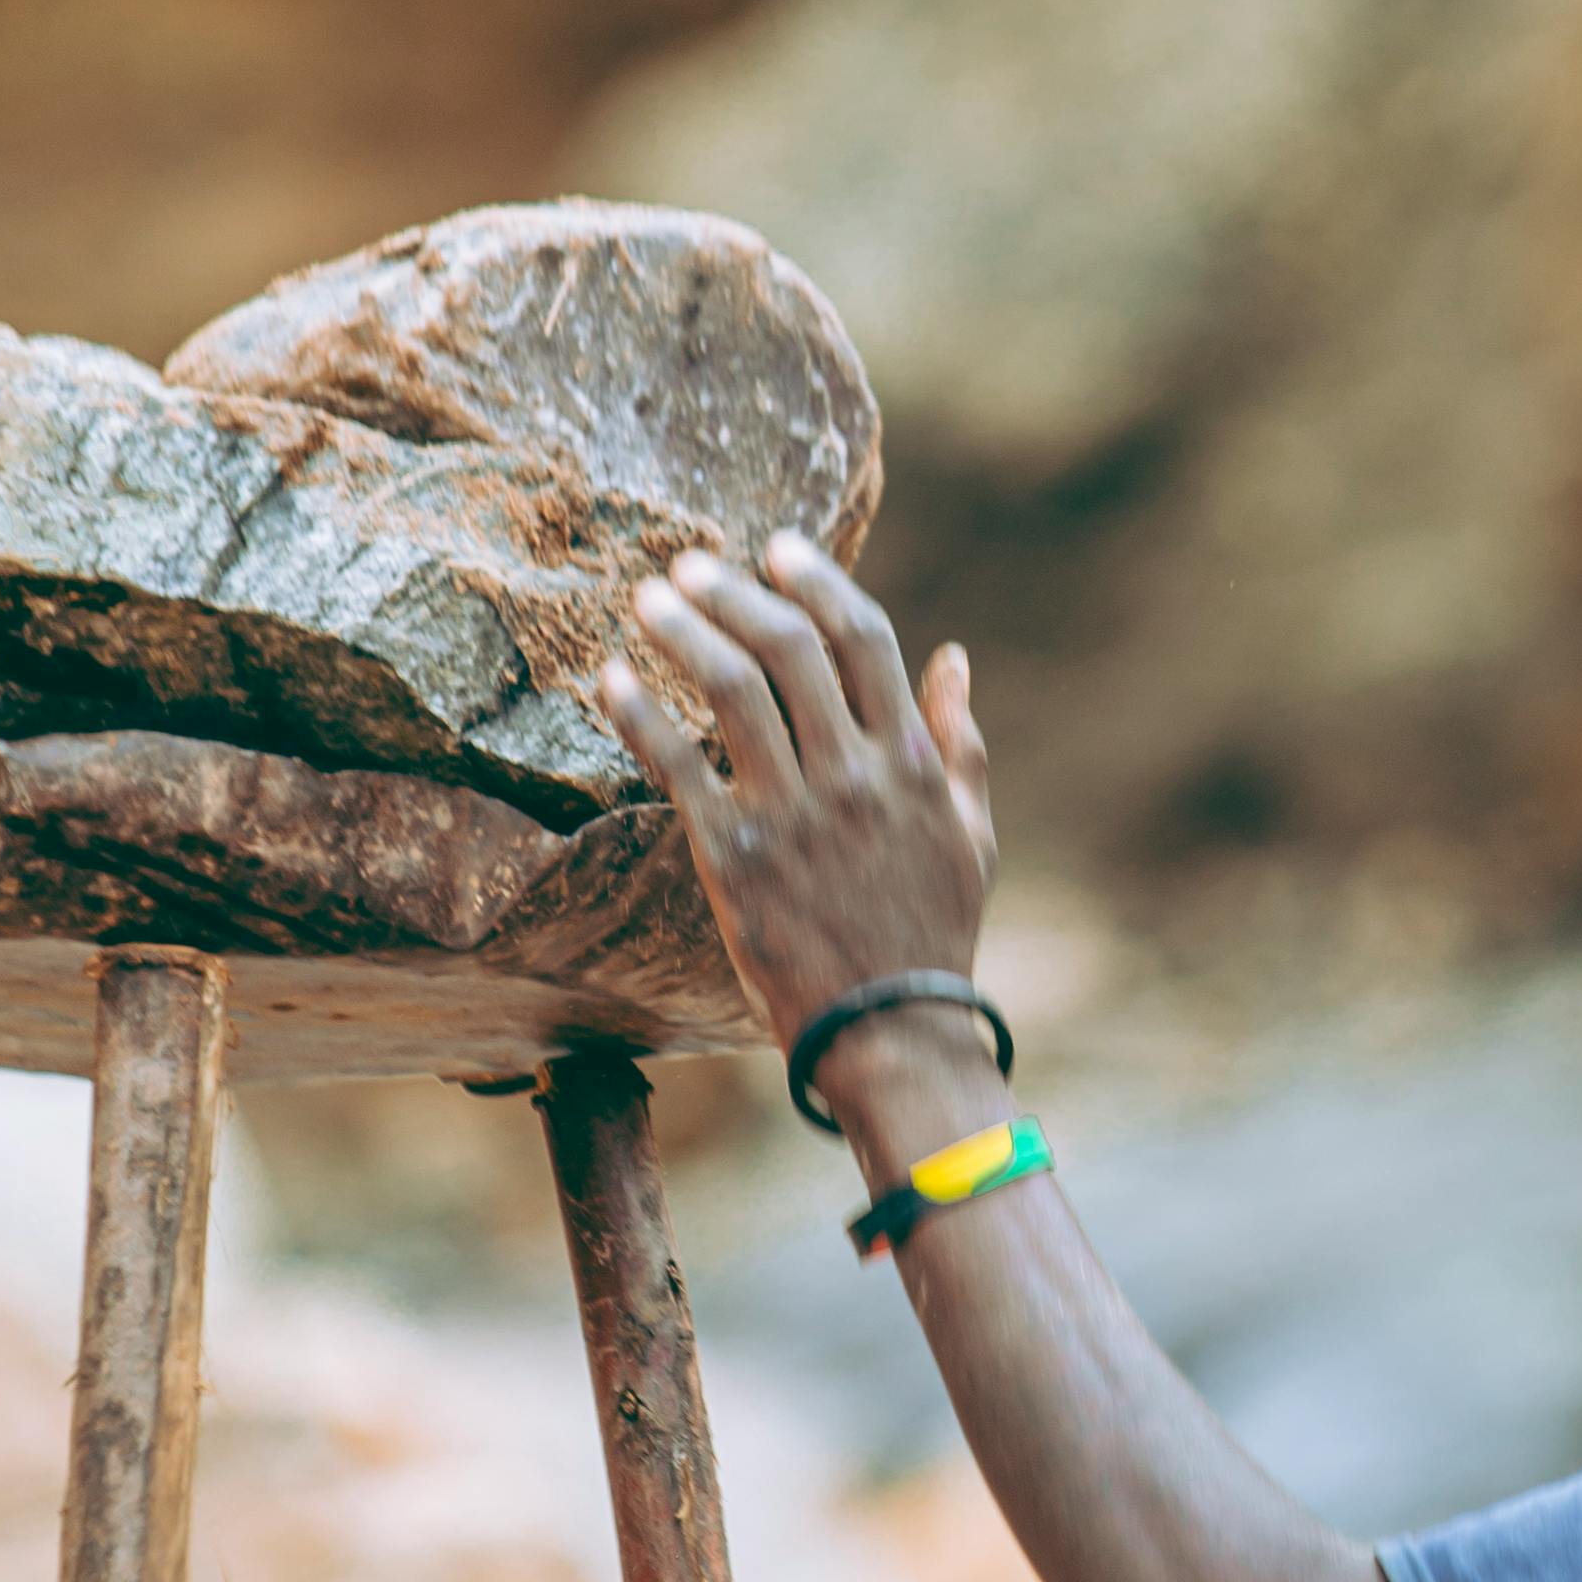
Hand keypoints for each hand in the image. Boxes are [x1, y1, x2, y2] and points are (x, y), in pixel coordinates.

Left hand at [597, 538, 997, 1058]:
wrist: (892, 1031)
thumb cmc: (933, 934)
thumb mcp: (970, 833)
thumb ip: (960, 741)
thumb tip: (955, 657)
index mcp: (910, 761)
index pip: (864, 639)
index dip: (818, 582)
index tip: (778, 550)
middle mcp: (852, 775)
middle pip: (789, 647)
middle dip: (735, 591)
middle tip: (691, 565)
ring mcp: (792, 814)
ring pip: (732, 687)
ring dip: (685, 629)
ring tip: (650, 599)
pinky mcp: (734, 858)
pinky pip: (678, 764)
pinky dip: (639, 711)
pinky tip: (611, 677)